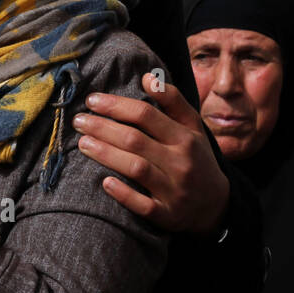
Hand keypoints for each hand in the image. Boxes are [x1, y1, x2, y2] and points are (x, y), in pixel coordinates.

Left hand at [73, 73, 229, 234]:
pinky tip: (105, 182)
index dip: (116, 106)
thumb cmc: (196, 158)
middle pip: (136, 140)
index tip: (92, 101)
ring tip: (82, 143)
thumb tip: (147, 77)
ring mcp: (174, 190)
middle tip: (78, 121)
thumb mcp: (192, 128)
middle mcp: (180, 162)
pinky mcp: (167, 215)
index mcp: (184, 138)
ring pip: (137, 169)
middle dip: (103, 128)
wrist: (215, 205)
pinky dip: (124, 194)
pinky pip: (143, 206)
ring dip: (106, 155)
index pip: (146, 115)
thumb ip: (172, 101)